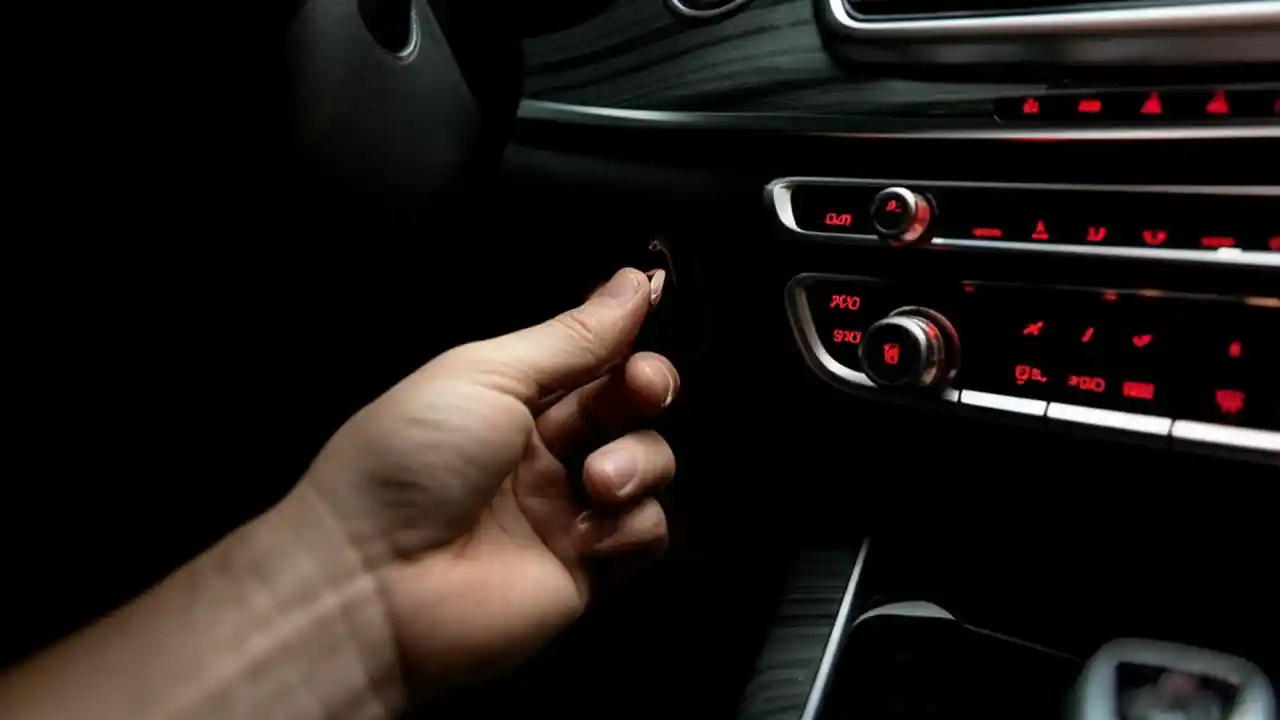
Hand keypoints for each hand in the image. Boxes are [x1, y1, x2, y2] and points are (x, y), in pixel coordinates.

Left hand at [296, 267, 676, 692]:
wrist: (370, 583)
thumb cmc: (410, 461)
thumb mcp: (485, 375)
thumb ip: (571, 336)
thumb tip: (636, 280)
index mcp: (510, 394)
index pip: (591, 354)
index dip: (627, 335)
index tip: (657, 307)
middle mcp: (543, 447)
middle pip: (629, 402)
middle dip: (648, 386)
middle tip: (643, 388)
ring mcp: (566, 508)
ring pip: (649, 462)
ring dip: (638, 461)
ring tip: (595, 481)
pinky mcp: (586, 570)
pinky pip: (645, 532)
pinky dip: (629, 526)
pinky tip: (583, 535)